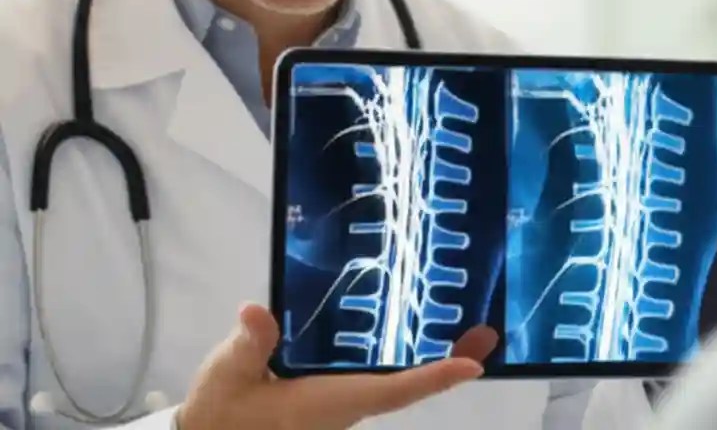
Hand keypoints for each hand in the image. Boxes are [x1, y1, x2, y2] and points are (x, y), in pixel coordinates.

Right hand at [176, 304, 496, 429]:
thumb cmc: (221, 411)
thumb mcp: (227, 374)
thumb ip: (248, 344)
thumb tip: (256, 312)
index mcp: (325, 403)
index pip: (388, 390)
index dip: (431, 378)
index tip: (472, 365)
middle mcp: (344, 405)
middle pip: (405, 384)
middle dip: (447, 361)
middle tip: (488, 333)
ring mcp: (343, 402)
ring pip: (396, 381)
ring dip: (432, 357)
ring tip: (471, 326)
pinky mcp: (335, 394)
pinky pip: (380, 378)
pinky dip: (405, 358)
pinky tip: (415, 328)